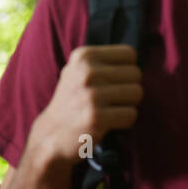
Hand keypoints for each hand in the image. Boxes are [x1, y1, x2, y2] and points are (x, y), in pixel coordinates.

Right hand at [33, 45, 142, 162]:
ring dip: (127, 105)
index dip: (126, 70)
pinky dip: (124, 121)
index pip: (130, 54)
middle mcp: (86, 72)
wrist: (51, 134)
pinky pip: (131, 114)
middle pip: (136, 74)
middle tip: (111, 99)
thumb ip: (102, 61)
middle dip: (129, 88)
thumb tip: (134, 60)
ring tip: (110, 110)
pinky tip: (108, 122)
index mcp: (83, 56)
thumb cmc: (72, 101)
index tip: (113, 82)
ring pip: (136, 93)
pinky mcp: (97, 117)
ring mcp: (91, 95)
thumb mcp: (77, 71)